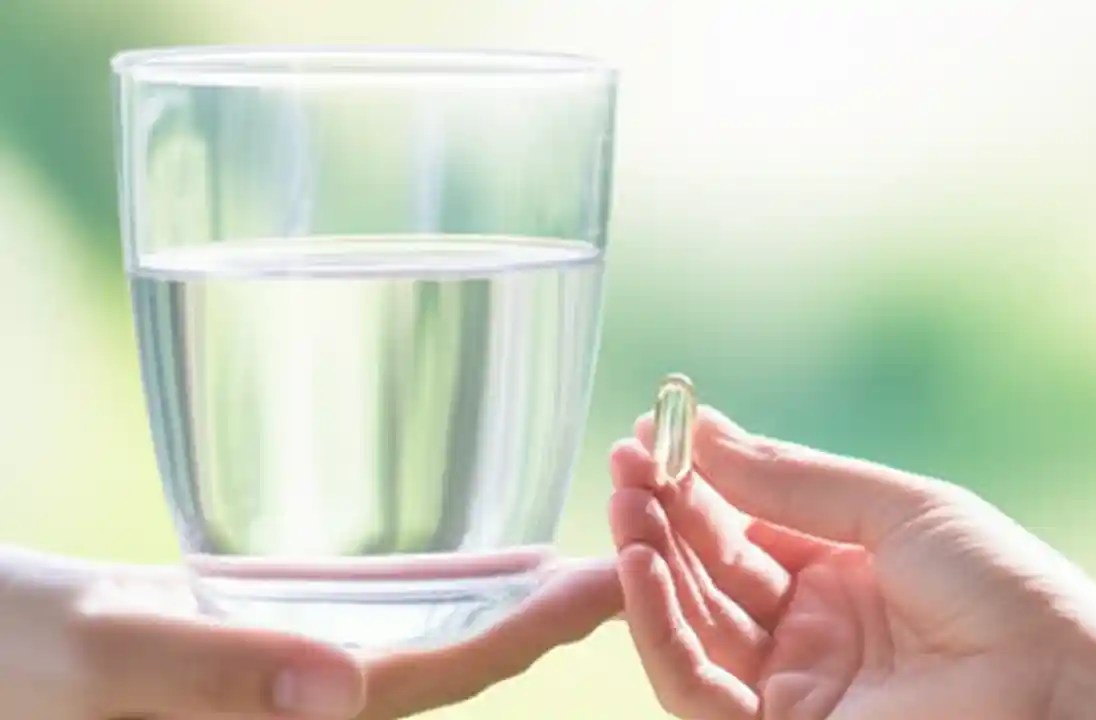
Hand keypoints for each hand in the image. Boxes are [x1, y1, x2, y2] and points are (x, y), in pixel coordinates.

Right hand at [0, 547, 617, 719]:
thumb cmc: (23, 665)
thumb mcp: (102, 664)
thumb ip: (209, 679)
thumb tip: (336, 693)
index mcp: (294, 711)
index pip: (448, 671)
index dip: (536, 627)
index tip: (619, 581)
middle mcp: (318, 694)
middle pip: (465, 651)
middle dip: (553, 604)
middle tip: (642, 538)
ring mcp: (303, 666)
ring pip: (436, 631)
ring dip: (515, 588)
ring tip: (593, 541)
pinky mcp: (280, 632)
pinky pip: (385, 610)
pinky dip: (448, 579)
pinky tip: (491, 554)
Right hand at [608, 407, 1095, 718]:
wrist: (1058, 688)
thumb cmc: (1002, 588)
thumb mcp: (895, 508)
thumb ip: (793, 478)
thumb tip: (703, 430)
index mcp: (839, 567)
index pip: (742, 522)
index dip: (694, 483)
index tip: (649, 438)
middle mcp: (807, 625)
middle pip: (709, 570)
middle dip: (662, 517)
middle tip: (622, 466)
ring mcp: (792, 682)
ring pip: (693, 624)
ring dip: (651, 566)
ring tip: (626, 506)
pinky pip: (698, 685)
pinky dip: (662, 629)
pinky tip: (644, 569)